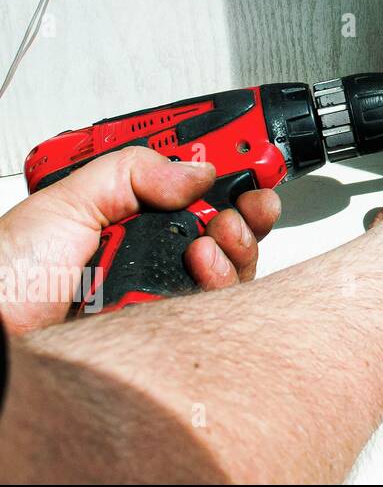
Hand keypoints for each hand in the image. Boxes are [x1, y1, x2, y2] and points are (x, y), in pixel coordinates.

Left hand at [0, 147, 279, 335]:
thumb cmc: (8, 273)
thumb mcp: (69, 199)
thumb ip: (134, 171)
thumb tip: (198, 168)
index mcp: (126, 213)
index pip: (193, 188)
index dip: (231, 174)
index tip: (255, 159)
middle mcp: (148, 251)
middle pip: (226, 228)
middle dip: (248, 211)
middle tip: (246, 204)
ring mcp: (161, 290)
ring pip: (230, 268)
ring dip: (233, 245)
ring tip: (208, 239)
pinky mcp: (168, 327)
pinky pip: (216, 306)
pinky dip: (219, 282)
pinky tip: (199, 269)